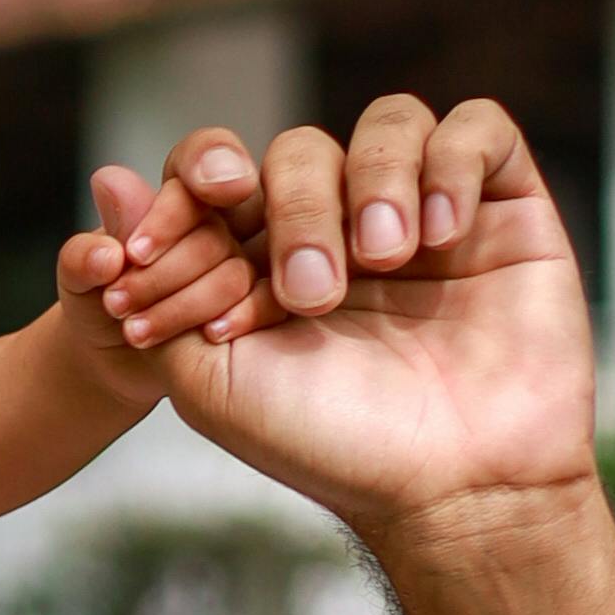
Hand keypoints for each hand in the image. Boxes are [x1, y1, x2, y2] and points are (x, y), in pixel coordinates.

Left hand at [52, 139, 269, 389]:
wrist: (124, 374)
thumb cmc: (103, 313)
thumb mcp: (79, 287)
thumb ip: (83, 254)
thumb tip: (107, 214)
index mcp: (185, 194)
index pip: (203, 160)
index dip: (184, 189)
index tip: (139, 248)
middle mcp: (230, 219)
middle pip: (218, 223)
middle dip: (164, 267)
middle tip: (117, 301)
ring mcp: (263, 260)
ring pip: (241, 266)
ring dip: (186, 302)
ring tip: (137, 331)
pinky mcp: (283, 301)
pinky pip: (276, 299)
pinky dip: (239, 317)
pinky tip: (208, 336)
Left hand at [123, 99, 596, 538]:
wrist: (450, 490)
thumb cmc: (329, 444)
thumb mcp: (207, 378)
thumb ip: (159, 281)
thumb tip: (110, 178)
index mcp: (270, 261)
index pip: (223, 179)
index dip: (192, 194)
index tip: (166, 250)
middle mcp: (349, 229)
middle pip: (300, 153)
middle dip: (291, 211)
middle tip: (310, 294)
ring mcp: (428, 215)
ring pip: (389, 124)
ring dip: (372, 181)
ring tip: (386, 258)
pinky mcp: (504, 209)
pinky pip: (477, 129)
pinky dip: (450, 165)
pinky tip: (440, 236)